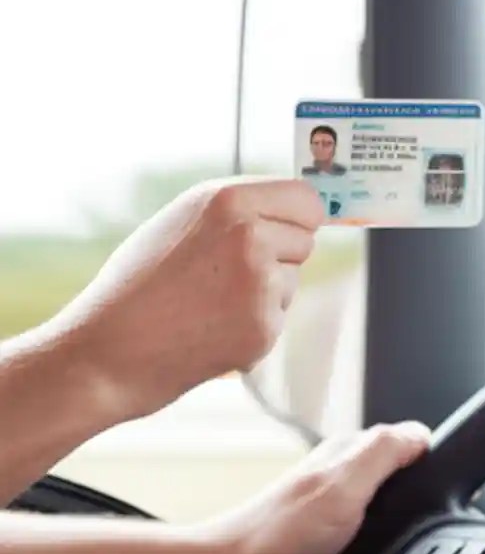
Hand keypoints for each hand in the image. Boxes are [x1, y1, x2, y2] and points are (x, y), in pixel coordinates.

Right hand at [57, 177, 323, 420]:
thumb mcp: (181, 223)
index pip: (306, 200)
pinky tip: (212, 331)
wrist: (108, 353)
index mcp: (226, 200)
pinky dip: (253, 327)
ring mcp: (260, 284)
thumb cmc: (139, 286)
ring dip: (265, 294)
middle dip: (280, 257)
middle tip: (226, 275)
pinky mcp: (264, 327)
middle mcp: (249, 236)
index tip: (293, 227)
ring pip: (292, 281)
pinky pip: (278, 319)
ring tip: (209, 305)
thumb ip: (238, 212)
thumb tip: (296, 212)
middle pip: (304, 241)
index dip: (300, 217)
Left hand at [202, 421, 431, 553]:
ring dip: (393, 521)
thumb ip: (385, 453)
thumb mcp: (345, 484)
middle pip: (397, 472)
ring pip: (381, 503)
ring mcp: (329, 505)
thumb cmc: (279, 535)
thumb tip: (421, 434)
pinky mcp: (322, 536)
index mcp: (346, 451)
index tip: (430, 484)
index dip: (425, 459)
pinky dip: (373, 543)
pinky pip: (363, 531)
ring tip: (394, 539)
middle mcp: (337, 473)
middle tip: (413, 519)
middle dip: (413, 492)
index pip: (405, 440)